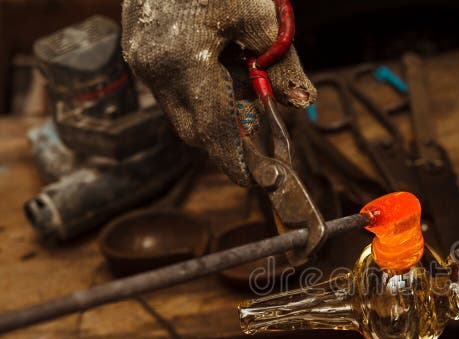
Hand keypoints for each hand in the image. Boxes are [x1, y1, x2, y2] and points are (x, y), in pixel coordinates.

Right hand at [121, 0, 316, 185]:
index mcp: (183, 62)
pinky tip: (222, 61)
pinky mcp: (138, 46)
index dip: (235, 161)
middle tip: (261, 129)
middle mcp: (153, 66)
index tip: (257, 180)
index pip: (212, 131)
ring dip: (215, 109)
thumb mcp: (263, 18)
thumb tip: (302, 104)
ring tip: (243, 76)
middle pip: (193, 128)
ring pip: (181, 108)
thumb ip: (283, 66)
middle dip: (228, 137)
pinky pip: (171, 86)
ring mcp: (141, 57)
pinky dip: (200, 88)